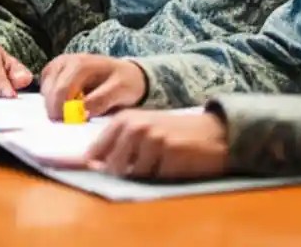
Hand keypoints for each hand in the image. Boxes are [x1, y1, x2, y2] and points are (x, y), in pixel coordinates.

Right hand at [40, 54, 146, 119]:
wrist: (125, 73)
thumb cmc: (124, 82)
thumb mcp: (120, 91)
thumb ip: (102, 100)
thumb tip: (82, 111)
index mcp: (80, 64)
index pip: (62, 92)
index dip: (63, 112)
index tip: (71, 125)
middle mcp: (64, 61)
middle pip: (50, 92)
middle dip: (57, 111)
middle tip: (70, 123)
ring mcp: (57, 65)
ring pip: (46, 92)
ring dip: (55, 106)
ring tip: (74, 111)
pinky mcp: (53, 71)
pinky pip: (45, 91)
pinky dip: (53, 101)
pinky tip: (69, 104)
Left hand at [85, 110, 229, 180]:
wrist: (213, 133)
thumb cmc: (172, 133)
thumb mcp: (141, 129)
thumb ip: (116, 144)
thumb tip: (88, 164)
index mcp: (124, 120)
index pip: (96, 150)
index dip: (93, 165)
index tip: (92, 172)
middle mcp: (136, 127)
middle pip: (113, 167)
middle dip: (123, 174)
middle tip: (143, 166)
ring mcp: (154, 140)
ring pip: (135, 175)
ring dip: (146, 176)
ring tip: (161, 162)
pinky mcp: (171, 154)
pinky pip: (156, 179)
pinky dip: (162, 177)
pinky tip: (174, 165)